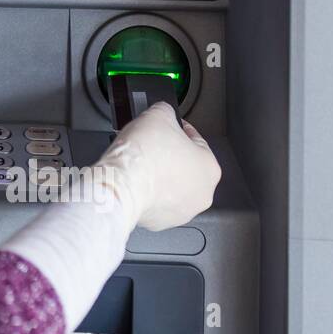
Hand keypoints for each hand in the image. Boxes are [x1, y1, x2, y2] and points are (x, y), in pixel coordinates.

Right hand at [94, 102, 220, 230]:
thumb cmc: (143, 155)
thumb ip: (166, 111)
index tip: (168, 126)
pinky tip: (137, 180)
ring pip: (173, 187)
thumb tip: (164, 113)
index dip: (180, 129)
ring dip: (161, 175)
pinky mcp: (161, 222)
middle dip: (171, 155)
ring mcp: (182, 211)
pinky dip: (148, 192)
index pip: (196, 141)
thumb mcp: (158, 114)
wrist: (122, 185)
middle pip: (186, 167)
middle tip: (152, 144)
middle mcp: (202, 193)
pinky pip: (157, 202)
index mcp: (210, 168)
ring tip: (142, 163)